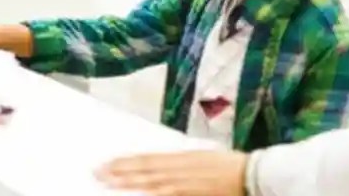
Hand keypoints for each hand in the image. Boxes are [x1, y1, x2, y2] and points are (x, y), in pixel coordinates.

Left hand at [95, 150, 248, 194]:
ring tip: (108, 183)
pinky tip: (139, 195)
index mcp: (182, 157)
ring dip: (128, 183)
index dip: (126, 161)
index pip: (146, 159)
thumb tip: (157, 165)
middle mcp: (180, 169)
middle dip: (119, 172)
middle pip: (143, 170)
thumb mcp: (200, 158)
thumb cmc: (229, 166)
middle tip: (97, 173)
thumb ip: (178, 163)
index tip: (107, 163)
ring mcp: (184, 184)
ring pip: (150, 184)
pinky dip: (151, 195)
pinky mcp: (191, 195)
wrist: (252, 174)